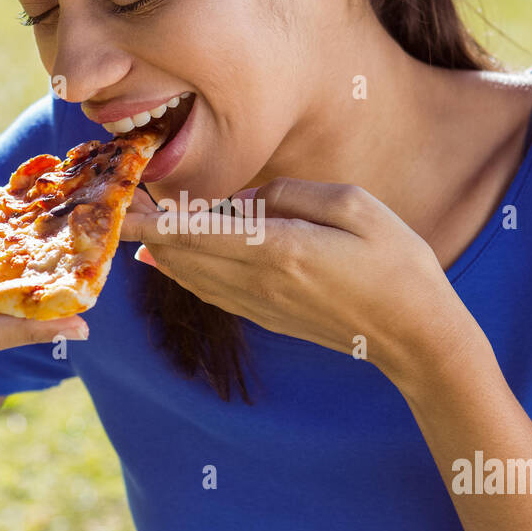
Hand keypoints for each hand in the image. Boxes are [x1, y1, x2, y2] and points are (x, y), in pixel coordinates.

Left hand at [120, 178, 478, 389]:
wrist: (416, 336)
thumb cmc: (397, 262)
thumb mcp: (354, 205)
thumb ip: (291, 194)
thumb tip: (244, 201)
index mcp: (279, 249)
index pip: (195, 230)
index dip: (149, 218)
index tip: (115, 204)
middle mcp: (260, 282)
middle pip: (182, 254)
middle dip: (146, 230)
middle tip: (117, 202)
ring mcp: (261, 306)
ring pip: (190, 276)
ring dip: (160, 250)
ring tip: (135, 224)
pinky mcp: (268, 319)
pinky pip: (210, 291)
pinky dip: (183, 271)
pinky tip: (167, 259)